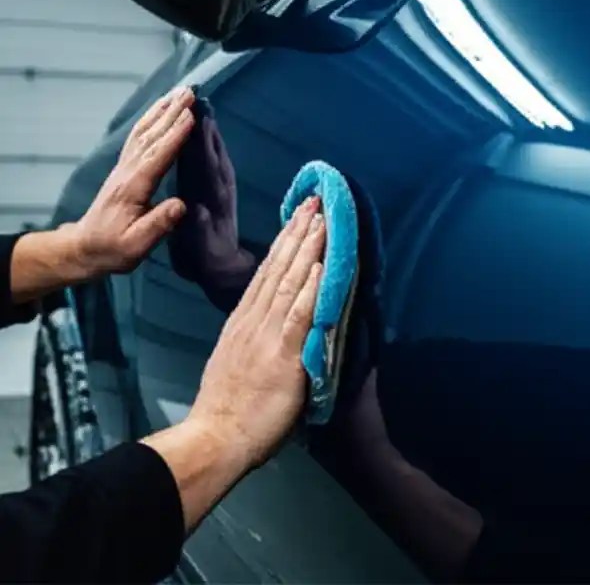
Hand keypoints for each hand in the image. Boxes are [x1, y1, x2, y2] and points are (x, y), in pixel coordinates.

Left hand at [67, 87, 195, 278]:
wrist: (85, 248)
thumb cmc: (113, 250)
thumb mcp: (136, 245)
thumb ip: (158, 224)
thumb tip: (182, 205)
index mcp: (133, 189)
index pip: (157, 157)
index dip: (174, 136)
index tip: (191, 115)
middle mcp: (127, 172)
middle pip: (152, 137)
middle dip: (172, 113)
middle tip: (190, 92)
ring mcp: (124, 168)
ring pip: (144, 132)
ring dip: (162, 111)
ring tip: (179, 93)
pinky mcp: (124, 169)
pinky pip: (139, 137)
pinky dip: (151, 120)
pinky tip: (160, 110)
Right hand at [170, 107, 256, 310]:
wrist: (224, 272)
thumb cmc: (206, 263)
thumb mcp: (201, 252)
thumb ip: (200, 231)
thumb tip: (198, 211)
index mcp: (213, 205)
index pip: (205, 170)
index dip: (200, 146)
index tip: (196, 123)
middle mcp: (221, 194)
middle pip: (213, 156)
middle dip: (207, 131)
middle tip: (199, 103)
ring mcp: (223, 192)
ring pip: (217, 156)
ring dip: (211, 134)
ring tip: (205, 109)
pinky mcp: (222, 192)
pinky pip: (217, 163)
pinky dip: (212, 146)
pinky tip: (209, 132)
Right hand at [187, 196, 325, 468]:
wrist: (216, 438)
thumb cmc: (229, 412)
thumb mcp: (236, 364)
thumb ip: (254, 343)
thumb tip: (269, 329)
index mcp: (242, 324)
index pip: (265, 274)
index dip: (284, 246)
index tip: (297, 219)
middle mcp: (252, 321)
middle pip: (278, 267)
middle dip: (298, 233)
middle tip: (314, 202)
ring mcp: (266, 335)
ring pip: (290, 281)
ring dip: (308, 247)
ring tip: (321, 218)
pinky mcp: (282, 353)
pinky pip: (299, 312)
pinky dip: (310, 286)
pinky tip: (321, 263)